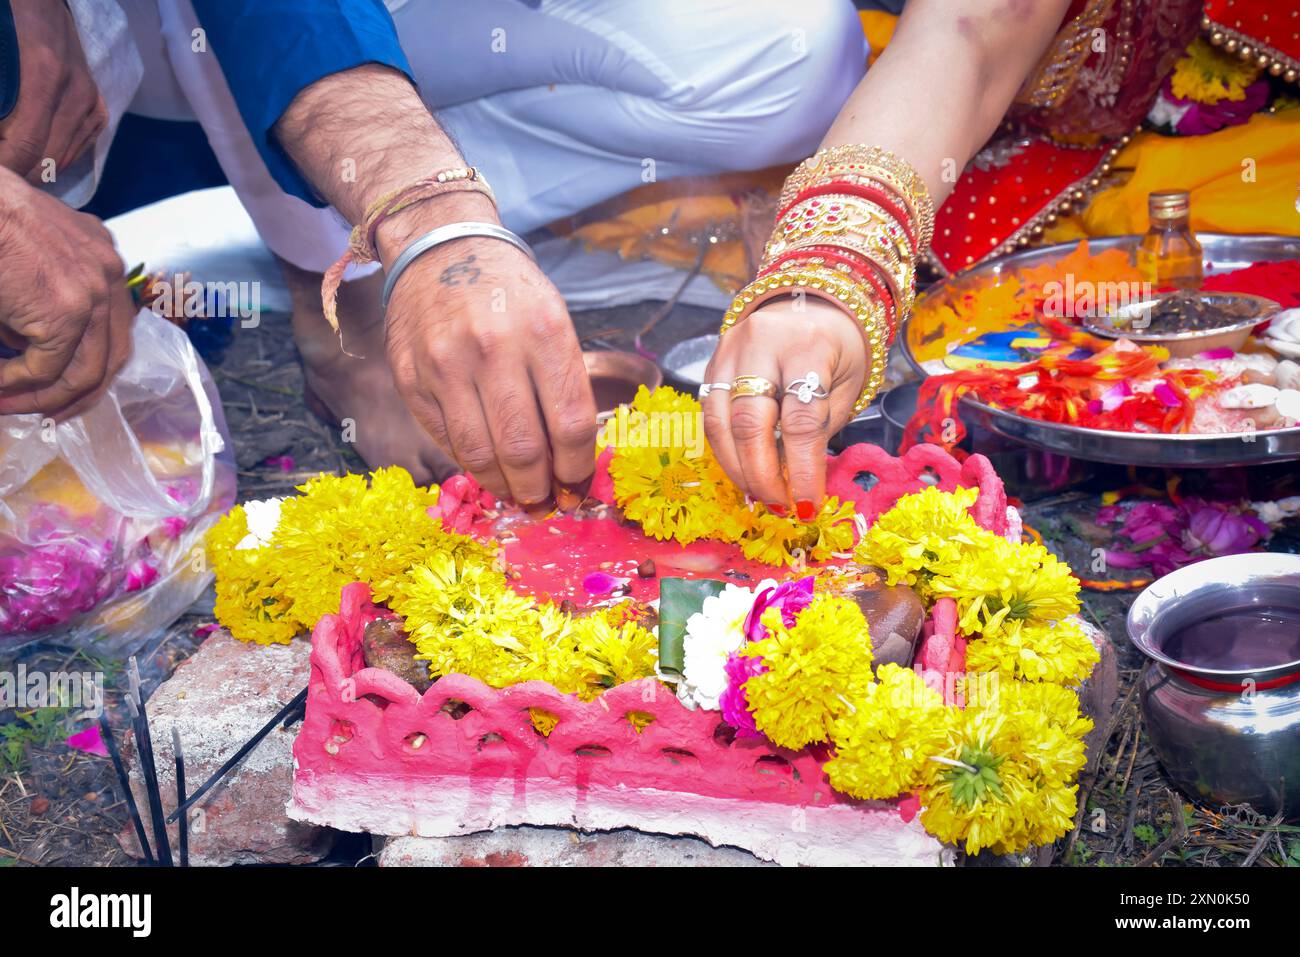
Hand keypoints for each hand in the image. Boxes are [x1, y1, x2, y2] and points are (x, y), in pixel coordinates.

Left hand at [0, 0, 106, 180]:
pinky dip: (49, 160)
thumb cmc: (8, 22)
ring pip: (60, 162)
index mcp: (45, 76)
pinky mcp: (98, 110)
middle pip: (45, 162)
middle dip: (16, 175)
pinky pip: (73, 152)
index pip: (26, 148)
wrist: (40, 0)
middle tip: (3, 182)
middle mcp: (77, 95)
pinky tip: (28, 157)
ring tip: (11, 170)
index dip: (7, 170)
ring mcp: (92, 104)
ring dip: (31, 171)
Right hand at [0, 167, 134, 416]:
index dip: (86, 363)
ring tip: (11, 406)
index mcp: (100, 255)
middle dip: (78, 394)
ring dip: (47, 399)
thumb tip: (26, 345)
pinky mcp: (67, 311)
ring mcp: (94, 293)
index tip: (51, 381)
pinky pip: (47, 369)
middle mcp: (108, 272)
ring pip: (86, 372)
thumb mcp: (25, 254)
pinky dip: (18, 385)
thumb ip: (41, 298)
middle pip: (112, 356)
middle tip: (46, 413)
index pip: (112, 326)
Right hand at [379, 200, 597, 506]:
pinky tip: (487, 467)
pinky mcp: (411, 380)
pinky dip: (471, 464)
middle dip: (540, 489)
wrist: (440, 250)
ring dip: (505, 488)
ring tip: (518, 495)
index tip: (577, 484)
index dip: (578, 468)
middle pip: (525, 449)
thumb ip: (563, 383)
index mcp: (543, 331)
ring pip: (481, 455)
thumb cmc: (509, 292)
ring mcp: (445, 366)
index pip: (571, 423)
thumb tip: (572, 458)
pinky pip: (447, 441)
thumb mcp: (554, 320)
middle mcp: (493, 348)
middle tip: (546, 500)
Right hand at [702, 296, 865, 514]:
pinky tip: (743, 470)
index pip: (799, 420)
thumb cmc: (837, 349)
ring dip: (738, 469)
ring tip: (760, 495)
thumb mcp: (845, 386)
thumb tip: (791, 486)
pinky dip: (726, 450)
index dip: (802, 470)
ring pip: (720, 423)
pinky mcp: (712, 362)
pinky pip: (710, 416)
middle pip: (750, 423)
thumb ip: (816, 432)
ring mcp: (729, 350)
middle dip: (762, 475)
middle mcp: (761, 343)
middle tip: (780, 507)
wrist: (812, 302)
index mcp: (807, 346)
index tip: (807, 505)